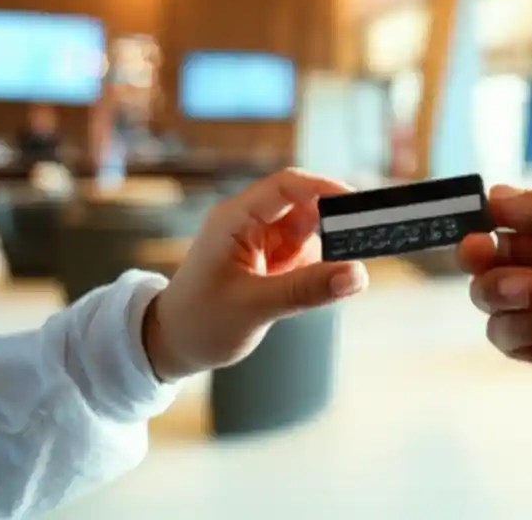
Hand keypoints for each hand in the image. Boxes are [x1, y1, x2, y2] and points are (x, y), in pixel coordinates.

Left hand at [143, 169, 367, 380]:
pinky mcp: (270, 261)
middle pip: (305, 206)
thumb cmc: (200, 322)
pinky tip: (306, 292)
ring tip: (314, 283)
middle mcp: (249, 222)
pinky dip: (316, 269)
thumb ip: (308, 289)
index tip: (359, 205)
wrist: (172, 346)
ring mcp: (261, 241)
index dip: (325, 188)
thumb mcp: (255, 306)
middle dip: (332, 226)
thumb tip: (358, 274)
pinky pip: (305, 254)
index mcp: (235, 219)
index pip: (287, 186)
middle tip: (358, 247)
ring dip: (323, 254)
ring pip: (309, 232)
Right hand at [458, 186, 531, 415]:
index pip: (513, 215)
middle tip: (479, 254)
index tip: (470, 220)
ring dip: (499, 290)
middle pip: (493, 256)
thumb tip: (494, 196)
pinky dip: (523, 328)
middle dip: (479, 253)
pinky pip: (507, 335)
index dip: (486, 217)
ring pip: (490, 296)